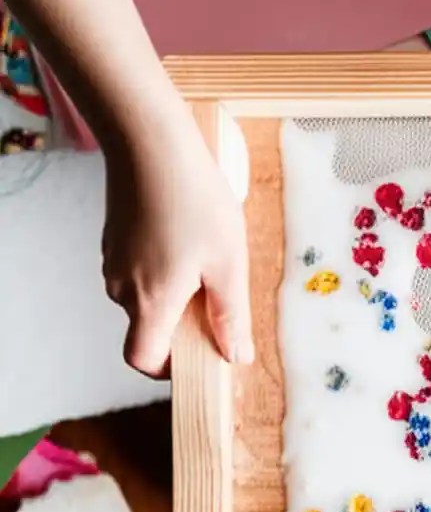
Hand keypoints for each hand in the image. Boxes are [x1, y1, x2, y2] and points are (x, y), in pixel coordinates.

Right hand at [102, 124, 252, 377]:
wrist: (150, 142)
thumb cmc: (195, 201)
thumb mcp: (229, 263)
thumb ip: (231, 316)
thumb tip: (235, 357)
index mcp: (150, 302)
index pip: (142, 360)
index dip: (168, 368)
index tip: (200, 353)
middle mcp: (122, 288)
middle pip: (148, 327)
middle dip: (184, 322)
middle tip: (220, 292)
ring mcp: (113, 262)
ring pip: (145, 297)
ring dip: (177, 292)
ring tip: (209, 256)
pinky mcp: (114, 240)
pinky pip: (140, 270)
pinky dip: (164, 268)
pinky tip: (189, 236)